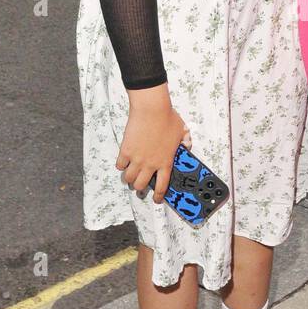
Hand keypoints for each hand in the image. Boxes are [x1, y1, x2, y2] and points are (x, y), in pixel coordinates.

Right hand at [116, 83, 190, 203]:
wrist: (152, 109)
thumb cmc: (167, 118)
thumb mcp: (182, 131)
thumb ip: (185, 142)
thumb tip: (187, 145)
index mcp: (165, 162)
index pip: (162, 186)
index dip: (158, 196)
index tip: (156, 199)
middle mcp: (150, 164)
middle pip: (140, 185)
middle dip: (139, 188)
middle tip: (139, 186)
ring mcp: (137, 159)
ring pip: (128, 178)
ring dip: (129, 179)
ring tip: (130, 176)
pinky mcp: (125, 151)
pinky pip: (120, 165)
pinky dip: (121, 166)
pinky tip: (124, 162)